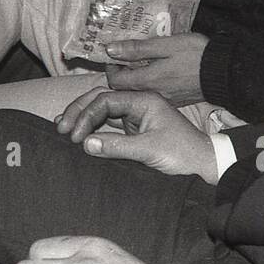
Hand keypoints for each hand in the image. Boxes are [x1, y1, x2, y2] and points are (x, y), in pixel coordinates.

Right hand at [55, 87, 217, 183]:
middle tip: (60, 127)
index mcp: (143, 100)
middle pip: (100, 99)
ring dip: (82, 118)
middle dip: (79, 111)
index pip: (105, 100)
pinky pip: (108, 124)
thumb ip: (117, 146)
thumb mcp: (149, 150)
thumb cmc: (182, 154)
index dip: (86, 115)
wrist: (203, 164)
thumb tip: (86, 144)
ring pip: (102, 111)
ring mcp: (135, 116)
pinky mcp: (134, 129)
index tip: (75, 135)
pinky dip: (92, 128)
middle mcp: (138, 103)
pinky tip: (78, 134)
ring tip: (61, 128)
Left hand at [105, 33, 208, 105]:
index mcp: (148, 81)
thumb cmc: (195, 54)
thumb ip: (136, 49)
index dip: (110, 68)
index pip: (115, 81)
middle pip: (125, 89)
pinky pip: (153, 95)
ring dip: (133, 80)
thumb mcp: (164, 45)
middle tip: (123, 58)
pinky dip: (147, 85)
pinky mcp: (175, 100)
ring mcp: (165, 99)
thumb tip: (110, 49)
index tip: (114, 56)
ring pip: (139, 93)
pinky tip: (154, 73)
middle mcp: (153, 94)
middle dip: (119, 75)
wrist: (225, 72)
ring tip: (138, 64)